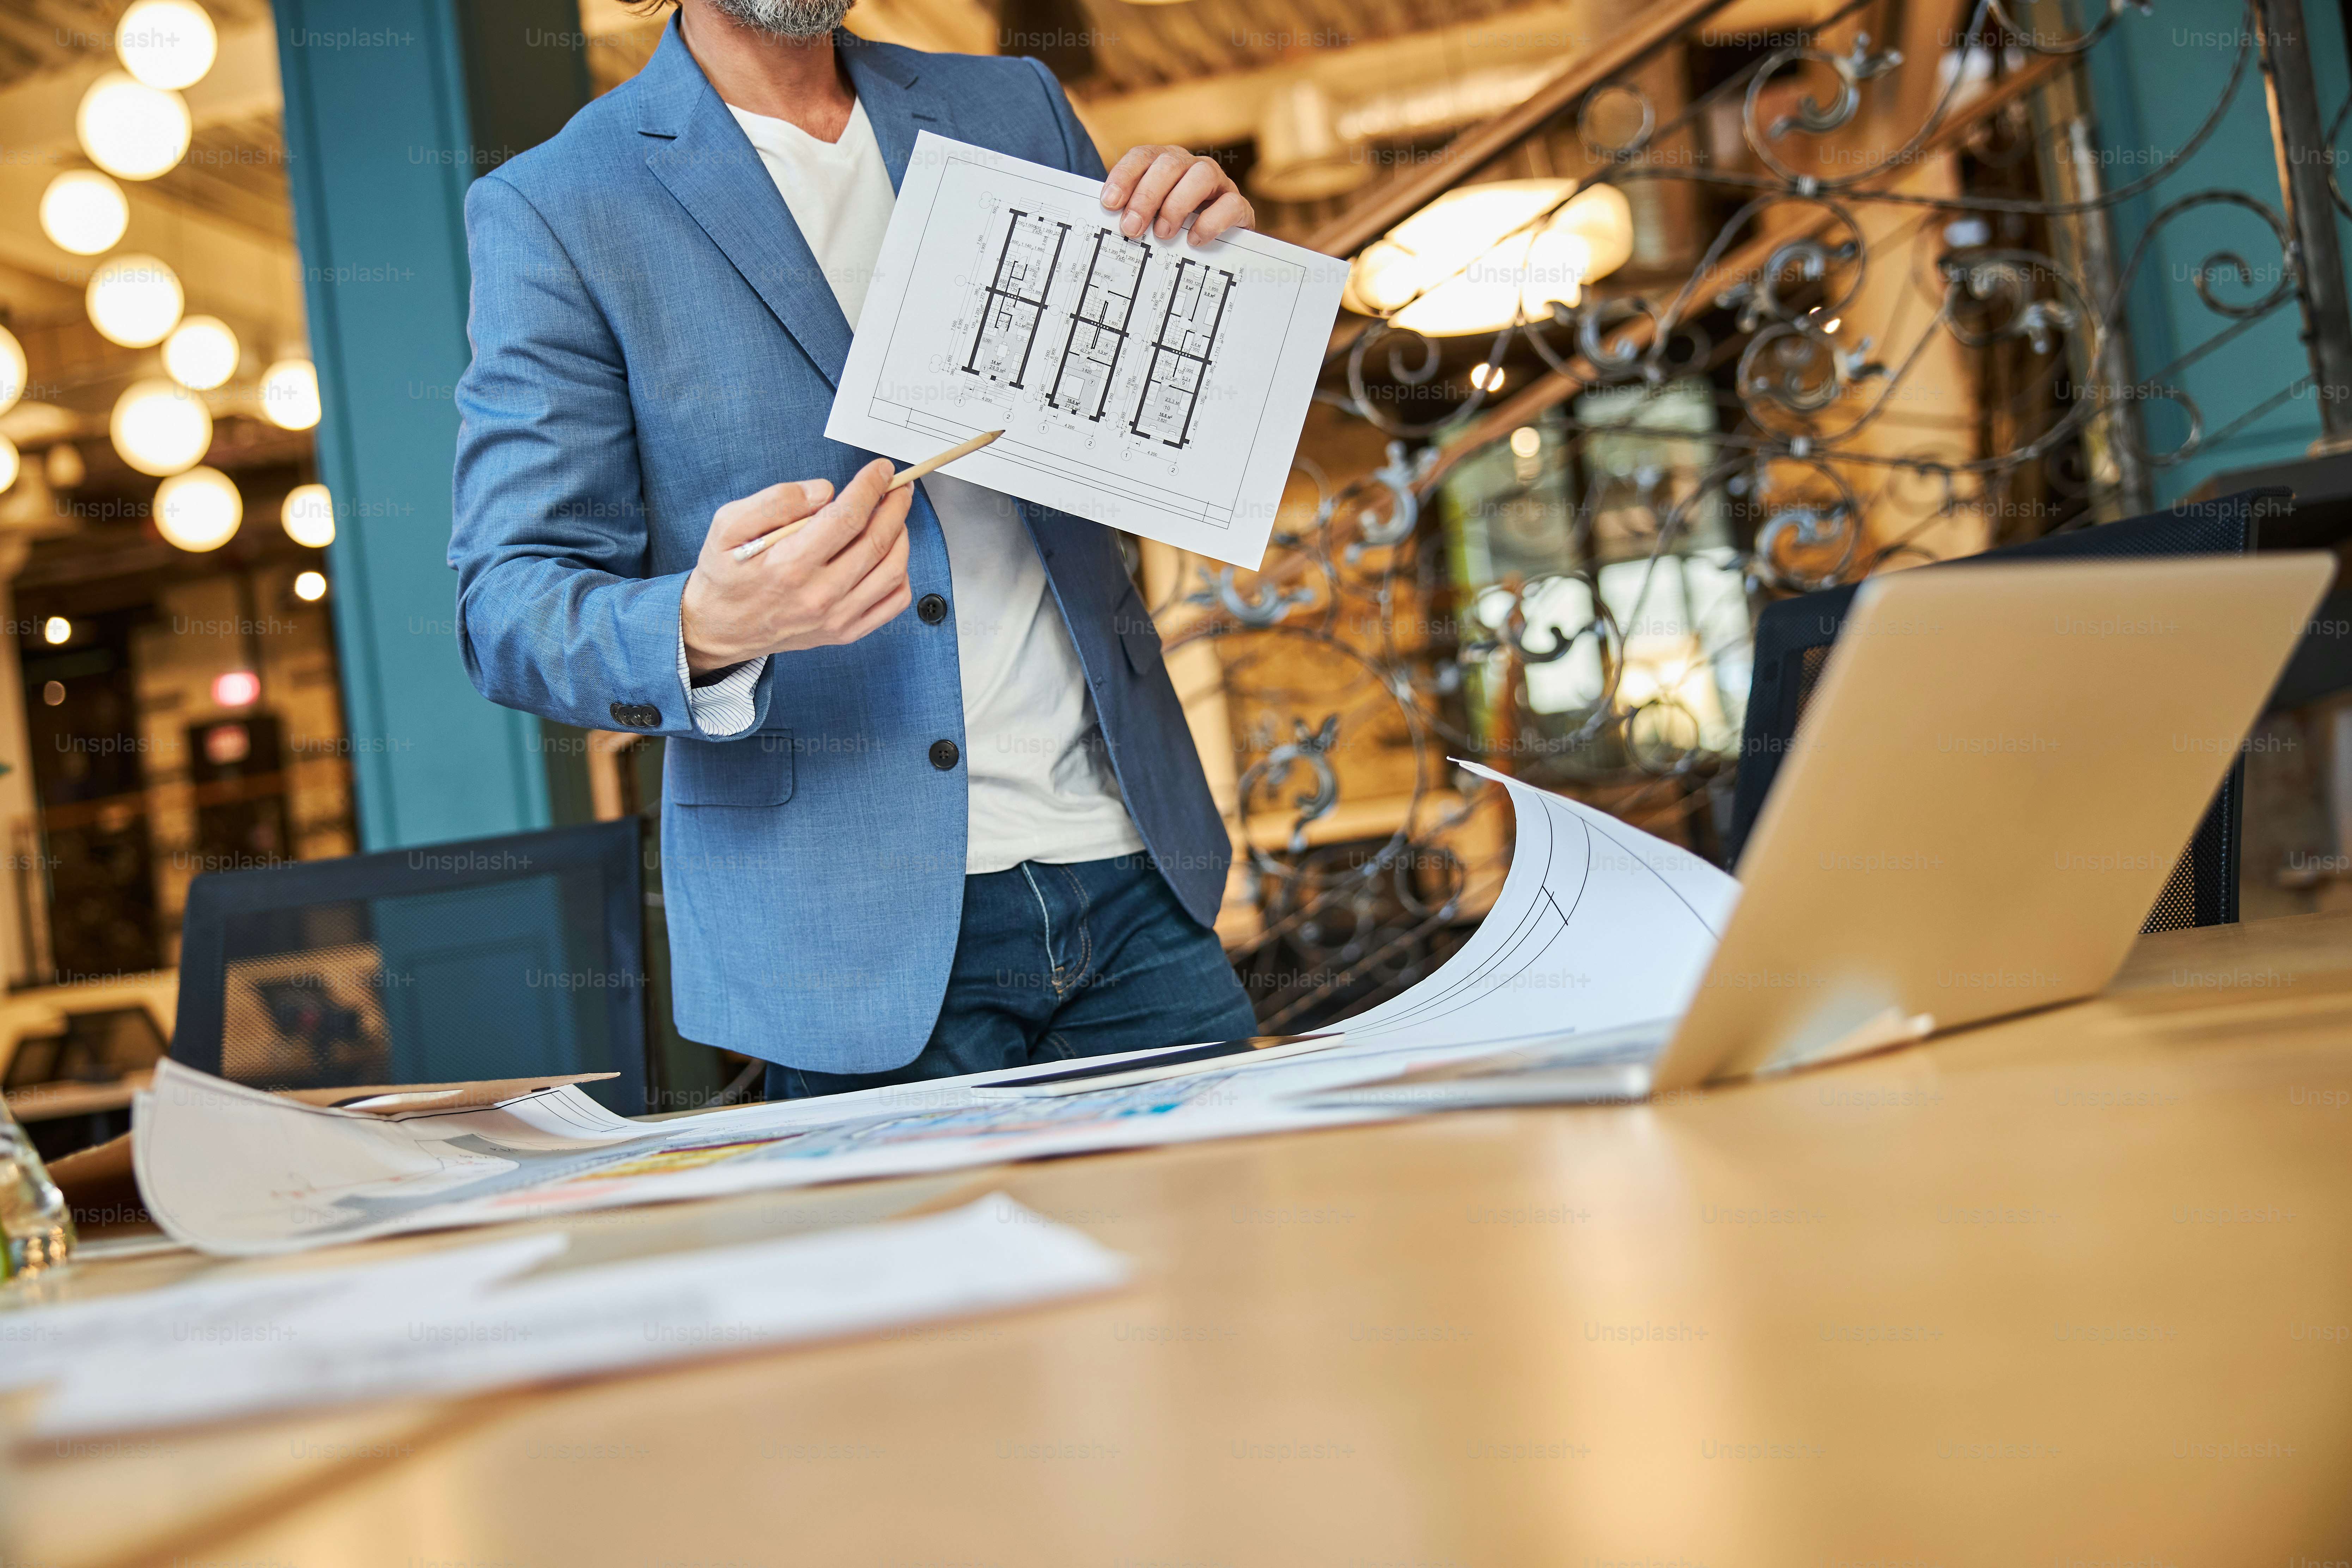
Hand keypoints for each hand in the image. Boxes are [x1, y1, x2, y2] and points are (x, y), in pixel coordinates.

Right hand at [680, 459, 912, 671]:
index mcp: (790, 565)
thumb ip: (775, 501)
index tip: (881, 470)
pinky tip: (890, 554)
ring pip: (892, 571)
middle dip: (895, 506)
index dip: (870, 487)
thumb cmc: (725, 574)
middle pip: (876, 541)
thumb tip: (824, 491)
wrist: (719, 628)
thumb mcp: (728, 525)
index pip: (847, 517)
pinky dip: (901, 574)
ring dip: (901, 536)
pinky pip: (891, 602)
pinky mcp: (845, 632)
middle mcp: (818, 595)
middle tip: (899, 486)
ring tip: (894, 516)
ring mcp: (835, 618)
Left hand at [1101, 145, 1253, 245]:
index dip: (1124, 176)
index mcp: (1165, 163)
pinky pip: (1230, 204)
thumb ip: (1134, 215)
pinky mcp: (1239, 206)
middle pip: (1169, 164)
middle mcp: (1191, 167)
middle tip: (1132, 227)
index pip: (1142, 156)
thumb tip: (1113, 227)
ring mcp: (1218, 183)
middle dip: (1147, 196)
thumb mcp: (1150, 219)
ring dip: (1177, 204)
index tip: (1109, 202)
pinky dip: (1210, 222)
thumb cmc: (1176, 230)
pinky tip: (1193, 239)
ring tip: (1162, 233)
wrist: (1220, 248)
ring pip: (1201, 176)